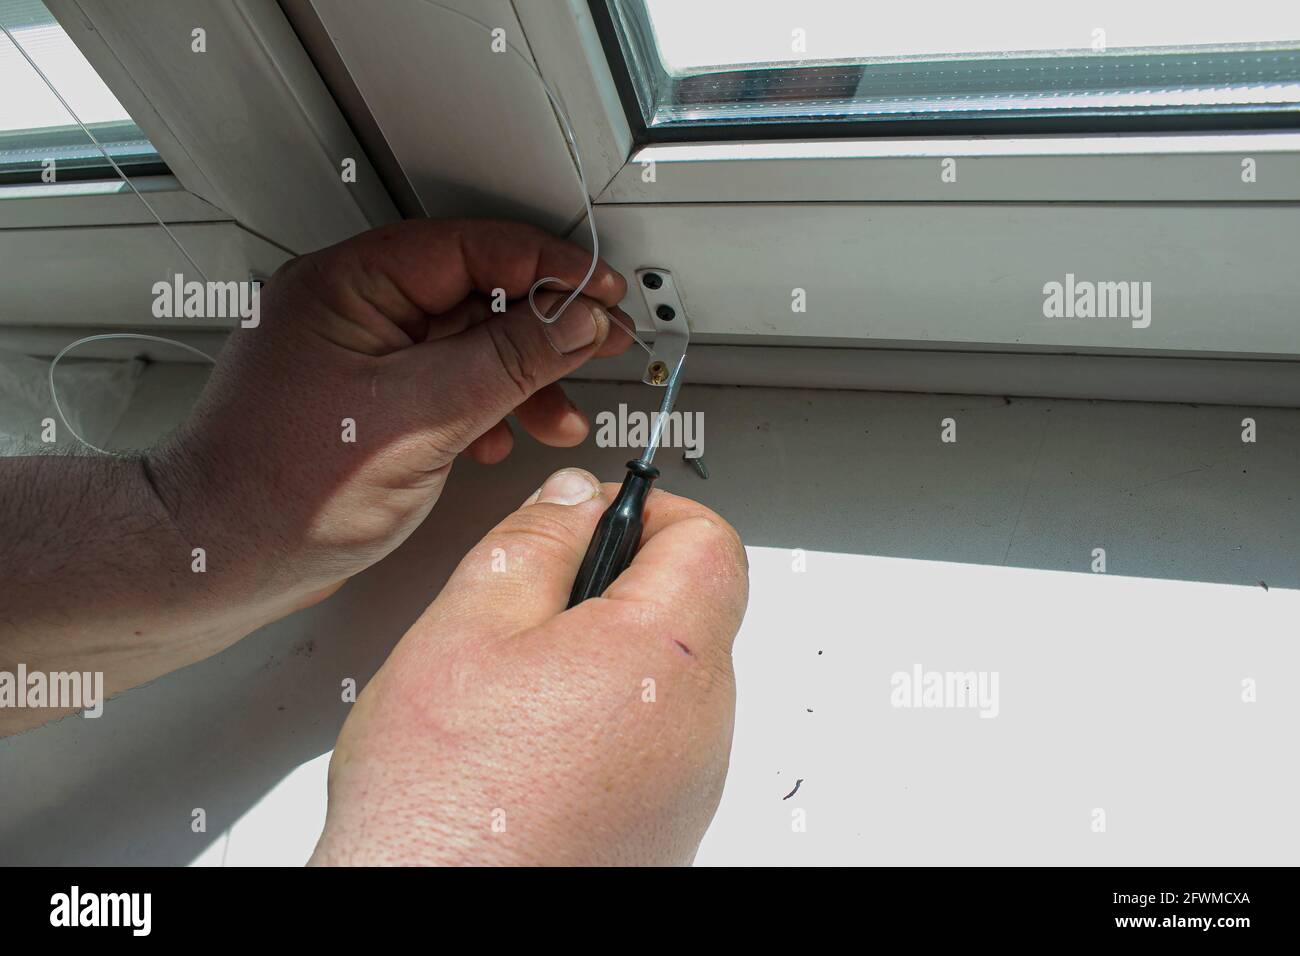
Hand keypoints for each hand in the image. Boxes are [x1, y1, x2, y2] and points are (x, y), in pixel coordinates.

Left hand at [149, 219, 631, 614]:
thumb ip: (504, 362)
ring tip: (561, 415)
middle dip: (543, 328)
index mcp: (348, 285)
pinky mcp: (372, 403)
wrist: (221, 559)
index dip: (547, 268)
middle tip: (603, 343)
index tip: (601, 293)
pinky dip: (485, 410)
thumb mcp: (417, 418)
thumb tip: (572, 321)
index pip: (471, 247)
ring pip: (467, 345)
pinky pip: (446, 386)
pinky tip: (501, 441)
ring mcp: (362, 358)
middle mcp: (354, 311)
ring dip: (521, 379)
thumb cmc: (280, 492)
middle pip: (475, 294)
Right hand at [310, 467, 749, 865]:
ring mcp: (689, 784)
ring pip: (669, 676)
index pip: (709, 540)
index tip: (596, 518)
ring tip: (518, 689)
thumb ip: (533, 543)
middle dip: (618, 586)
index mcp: (665, 659)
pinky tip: (532, 744)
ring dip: (606, 656)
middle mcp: (700, 726)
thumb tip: (574, 499)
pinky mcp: (666, 825)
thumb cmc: (442, 804)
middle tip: (534, 607)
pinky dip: (605, 719)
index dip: (650, 511)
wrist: (432, 918)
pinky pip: (654, 739)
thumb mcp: (465, 628)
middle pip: (692, 609)